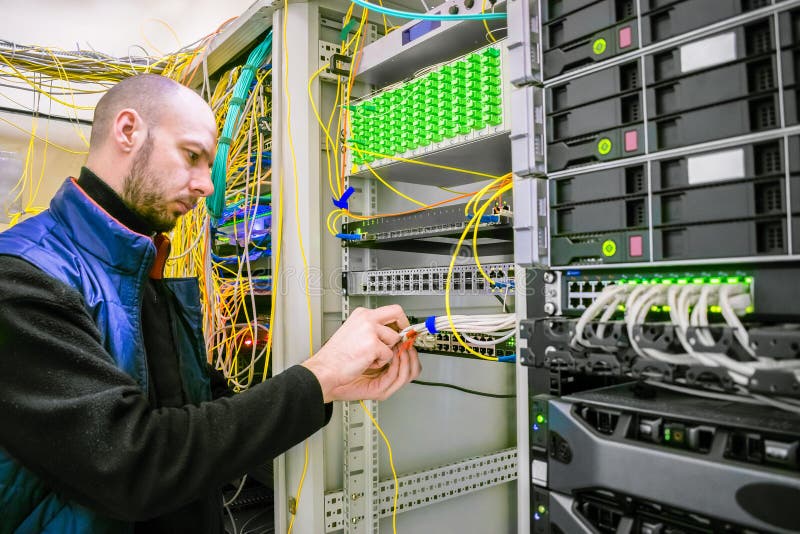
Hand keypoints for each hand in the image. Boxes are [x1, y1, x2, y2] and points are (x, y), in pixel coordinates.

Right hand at [301, 305, 421, 401]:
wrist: (325, 369)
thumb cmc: (336, 356)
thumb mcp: (354, 333)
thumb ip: (372, 329)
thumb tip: (393, 332)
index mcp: (361, 314)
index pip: (389, 310)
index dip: (399, 320)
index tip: (402, 328)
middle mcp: (366, 318)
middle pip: (397, 313)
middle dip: (403, 326)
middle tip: (402, 339)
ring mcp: (370, 330)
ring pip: (394, 339)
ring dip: (386, 351)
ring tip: (369, 356)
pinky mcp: (373, 345)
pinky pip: (389, 355)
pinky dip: (379, 363)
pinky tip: (365, 362)